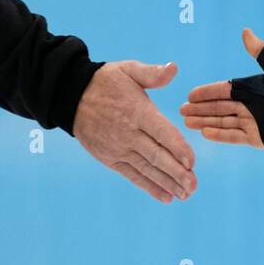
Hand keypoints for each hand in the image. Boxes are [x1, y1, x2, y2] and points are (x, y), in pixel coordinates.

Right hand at [73, 60, 197, 202]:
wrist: (70, 96)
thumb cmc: (106, 81)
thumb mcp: (128, 70)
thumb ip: (152, 73)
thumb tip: (173, 68)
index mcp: (136, 111)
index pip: (161, 133)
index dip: (178, 148)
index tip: (192, 162)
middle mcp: (128, 133)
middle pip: (156, 155)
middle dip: (176, 173)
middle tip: (193, 186)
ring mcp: (118, 148)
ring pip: (146, 169)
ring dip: (166, 183)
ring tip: (185, 194)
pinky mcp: (110, 158)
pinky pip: (132, 175)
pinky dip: (149, 186)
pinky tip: (166, 196)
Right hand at [181, 28, 263, 148]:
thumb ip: (260, 51)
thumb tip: (245, 31)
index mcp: (252, 89)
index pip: (223, 91)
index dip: (206, 93)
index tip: (189, 94)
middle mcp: (251, 106)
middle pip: (219, 108)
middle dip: (200, 109)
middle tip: (181, 110)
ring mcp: (254, 123)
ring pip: (223, 122)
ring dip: (205, 122)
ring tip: (187, 122)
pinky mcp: (259, 138)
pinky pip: (235, 136)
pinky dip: (221, 135)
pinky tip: (204, 133)